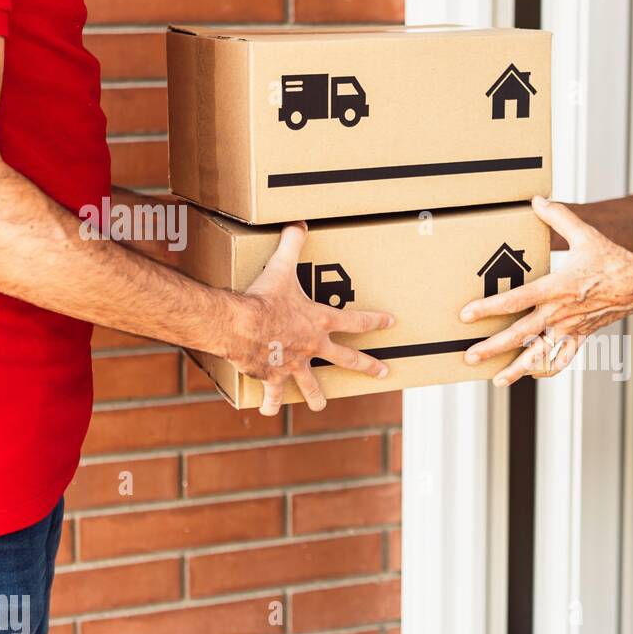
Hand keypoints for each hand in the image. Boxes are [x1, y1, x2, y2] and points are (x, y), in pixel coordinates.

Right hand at [225, 222, 393, 415]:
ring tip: (320, 404)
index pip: (356, 321)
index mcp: (320, 322)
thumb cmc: (264, 297)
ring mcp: (295, 365)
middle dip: (367, 366)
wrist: (241, 325)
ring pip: (311, 384)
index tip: (391, 323)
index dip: (375, 321)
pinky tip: (268, 410)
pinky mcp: (273, 377)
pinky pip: (272, 393)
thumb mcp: (280, 267)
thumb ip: (292, 245)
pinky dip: (269, 402)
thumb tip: (299, 223)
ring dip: (316, 395)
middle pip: (347, 359)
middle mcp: (313, 346)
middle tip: (383, 373)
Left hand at [460, 196, 632, 386]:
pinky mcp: (580, 337)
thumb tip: (537, 200)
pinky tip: (531, 375)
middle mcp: (560, 313)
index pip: (516, 300)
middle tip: (469, 356)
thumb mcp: (585, 234)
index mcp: (556, 287)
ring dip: (516, 370)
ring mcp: (570, 329)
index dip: (489, 308)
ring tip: (496, 380)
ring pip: (539, 355)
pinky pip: (562, 360)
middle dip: (493, 347)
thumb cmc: (612, 260)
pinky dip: (546, 370)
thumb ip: (559, 216)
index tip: (467, 315)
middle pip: (520, 335)